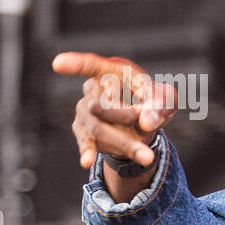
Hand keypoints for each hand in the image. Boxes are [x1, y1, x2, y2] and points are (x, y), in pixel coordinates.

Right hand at [52, 51, 177, 170]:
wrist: (145, 125)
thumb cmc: (155, 102)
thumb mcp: (166, 100)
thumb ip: (161, 105)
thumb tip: (146, 122)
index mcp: (114, 72)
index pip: (92, 65)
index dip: (76, 64)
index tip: (58, 64)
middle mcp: (94, 89)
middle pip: (98, 104)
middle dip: (123, 117)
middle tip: (147, 125)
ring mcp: (84, 111)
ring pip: (97, 127)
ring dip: (123, 142)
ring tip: (147, 156)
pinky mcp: (84, 131)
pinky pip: (87, 142)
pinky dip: (89, 151)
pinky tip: (86, 161)